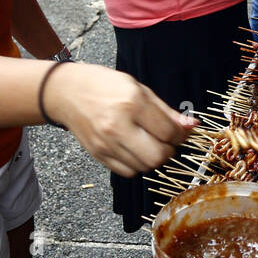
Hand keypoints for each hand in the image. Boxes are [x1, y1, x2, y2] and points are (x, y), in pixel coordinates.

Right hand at [44, 63, 196, 176]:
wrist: (66, 92)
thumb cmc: (104, 85)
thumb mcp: (139, 88)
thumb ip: (166, 111)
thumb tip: (191, 126)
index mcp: (131, 103)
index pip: (168, 132)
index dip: (181, 134)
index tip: (182, 131)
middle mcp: (118, 126)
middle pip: (157, 156)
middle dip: (169, 151)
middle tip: (167, 140)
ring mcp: (106, 144)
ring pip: (144, 167)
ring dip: (154, 158)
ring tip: (150, 143)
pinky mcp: (98, 155)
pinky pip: (128, 171)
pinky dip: (137, 164)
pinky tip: (135, 149)